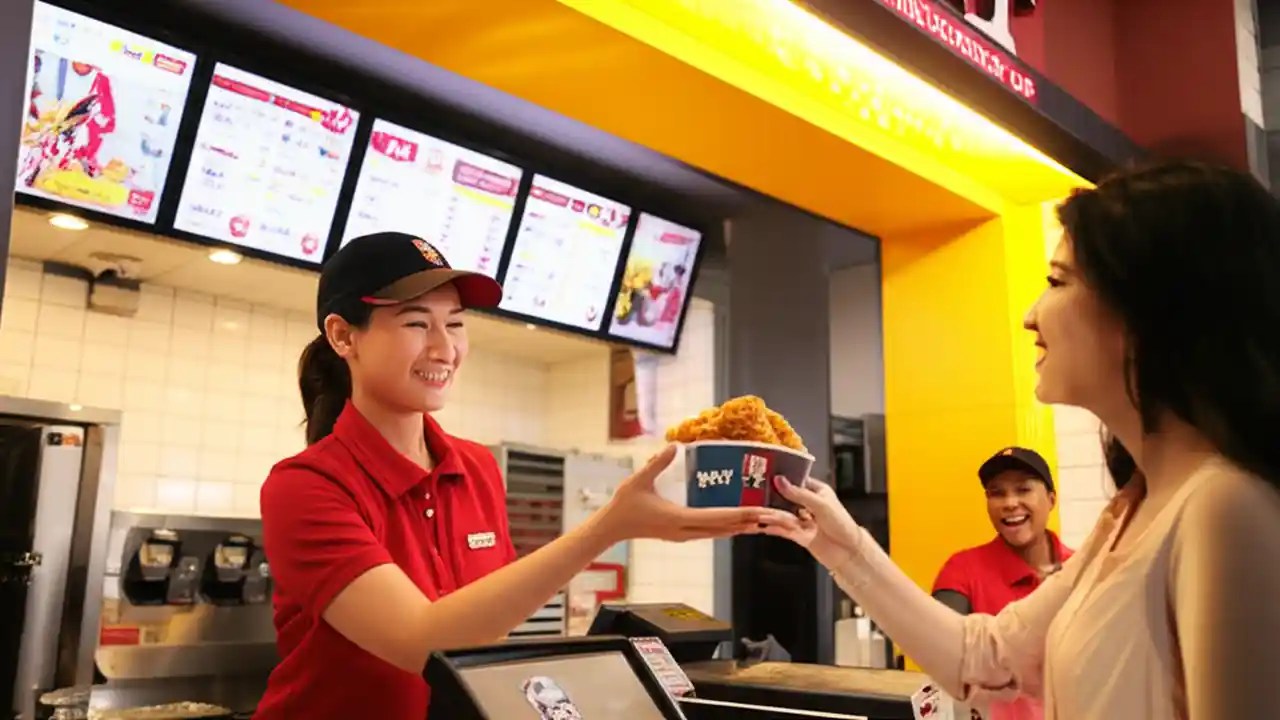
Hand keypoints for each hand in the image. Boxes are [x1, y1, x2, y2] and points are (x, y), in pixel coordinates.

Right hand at [594, 445, 766, 543]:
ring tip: (761, 521)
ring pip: (718, 533)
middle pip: (723, 528)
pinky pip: (709, 532)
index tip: (759, 512)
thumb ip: (657, 463)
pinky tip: (737, 525)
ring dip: (740, 526)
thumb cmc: (624, 505)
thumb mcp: (639, 480)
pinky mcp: (681, 534)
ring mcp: (683, 535)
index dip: (739, 514)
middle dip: (748, 522)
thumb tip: (674, 445)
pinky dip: (726, 528)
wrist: (612, 528)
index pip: (716, 517)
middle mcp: (685, 531)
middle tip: (771, 516)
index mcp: (678, 518)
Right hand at [757, 476, 863, 569]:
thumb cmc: (842, 525)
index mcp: (817, 492)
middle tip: (756, 491)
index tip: (768, 474)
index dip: (784, 478)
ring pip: (783, 513)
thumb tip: (780, 481)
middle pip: (787, 497)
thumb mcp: (820, 504)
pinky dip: (772, 526)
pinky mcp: (799, 534)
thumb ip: (798, 493)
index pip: (797, 480)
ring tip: (755, 508)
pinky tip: (762, 524)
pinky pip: (782, 529)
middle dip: (773, 495)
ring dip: (770, 512)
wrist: (848, 552)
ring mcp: (804, 520)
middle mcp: (809, 505)